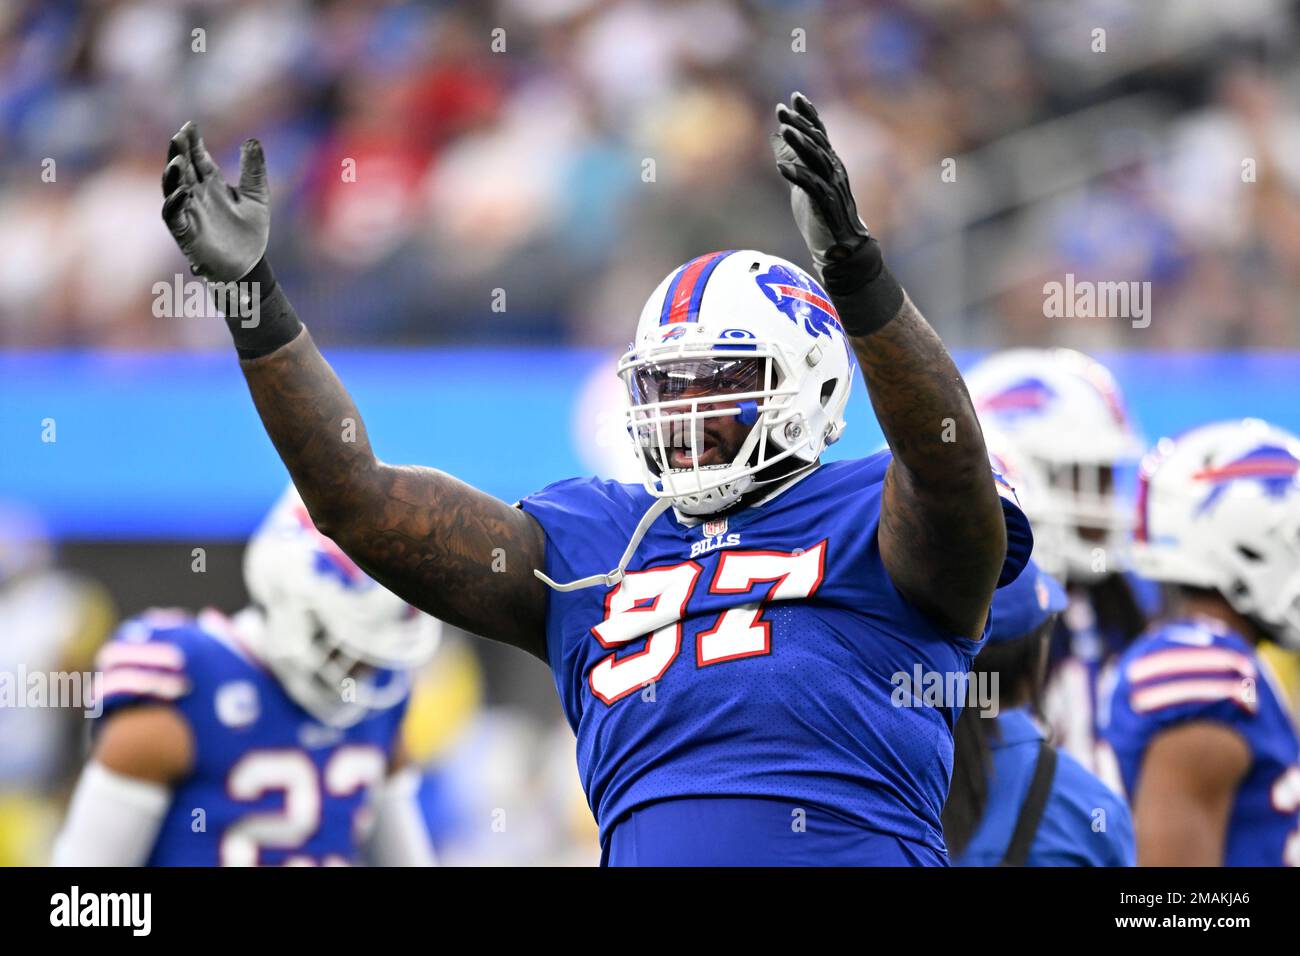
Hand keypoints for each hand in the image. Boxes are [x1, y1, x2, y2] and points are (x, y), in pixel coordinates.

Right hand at [161, 122, 269, 282]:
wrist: (250, 265)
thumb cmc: (250, 232)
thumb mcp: (257, 196)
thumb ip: (254, 170)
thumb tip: (252, 140)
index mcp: (212, 184)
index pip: (198, 157)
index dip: (193, 142)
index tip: (191, 125)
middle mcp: (197, 195)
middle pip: (183, 168)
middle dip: (179, 152)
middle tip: (179, 135)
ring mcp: (189, 212)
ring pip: (173, 188)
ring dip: (173, 174)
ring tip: (177, 160)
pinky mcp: (185, 232)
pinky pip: (174, 215)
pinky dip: (175, 203)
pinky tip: (182, 191)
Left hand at [771, 92, 901, 333]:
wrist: (841, 249)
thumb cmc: (822, 217)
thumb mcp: (803, 184)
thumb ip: (793, 160)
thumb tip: (777, 138)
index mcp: (830, 165)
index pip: (820, 134)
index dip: (809, 115)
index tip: (795, 97)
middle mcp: (835, 172)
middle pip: (818, 142)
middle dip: (801, 125)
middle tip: (783, 111)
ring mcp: (832, 188)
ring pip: (817, 161)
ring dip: (801, 145)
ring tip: (785, 130)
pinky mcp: (827, 207)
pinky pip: (812, 188)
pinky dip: (798, 177)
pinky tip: (781, 168)